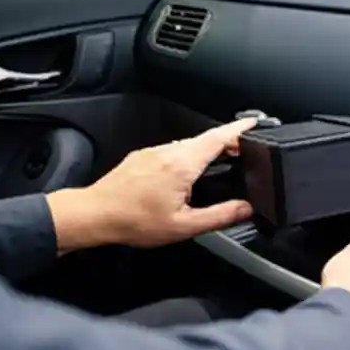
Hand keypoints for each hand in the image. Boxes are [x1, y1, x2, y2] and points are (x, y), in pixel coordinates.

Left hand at [47, 119, 256, 251]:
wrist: (95, 214)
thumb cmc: (133, 221)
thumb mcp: (184, 226)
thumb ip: (220, 216)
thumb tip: (246, 209)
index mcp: (182, 165)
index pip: (218, 137)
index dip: (239, 128)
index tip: (254, 123)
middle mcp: (167, 152)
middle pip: (204, 139)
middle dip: (226, 142)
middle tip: (243, 151)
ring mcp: (152, 152)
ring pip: (187, 145)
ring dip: (205, 150)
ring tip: (218, 163)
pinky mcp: (141, 156)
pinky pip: (171, 150)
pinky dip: (186, 156)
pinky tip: (185, 175)